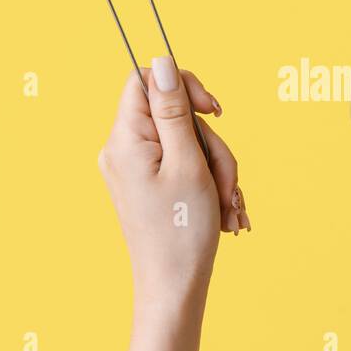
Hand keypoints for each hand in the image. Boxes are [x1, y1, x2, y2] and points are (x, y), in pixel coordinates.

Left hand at [98, 58, 246, 315]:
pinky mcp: (150, 186)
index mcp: (126, 140)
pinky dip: (209, 186)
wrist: (174, 290)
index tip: (214, 111)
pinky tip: (223, 214)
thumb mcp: (188, 162)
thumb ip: (175, 109)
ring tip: (226, 208)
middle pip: (178, 116)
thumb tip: (163, 60)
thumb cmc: (182, 231)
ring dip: (217, 172)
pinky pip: (185, 167)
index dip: (185, 87)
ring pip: (189, 144)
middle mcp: (123, 150)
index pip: (148, 81)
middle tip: (224, 185)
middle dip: (213, 147)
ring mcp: (136, 170)